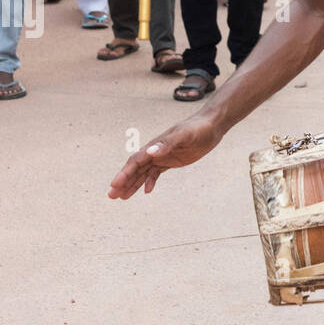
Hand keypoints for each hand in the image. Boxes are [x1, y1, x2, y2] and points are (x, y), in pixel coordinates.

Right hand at [108, 114, 223, 199]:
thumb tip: (150, 151)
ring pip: (143, 173)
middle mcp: (155, 151)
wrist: (211, 126)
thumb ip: (167, 144)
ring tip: (121, 197)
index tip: (114, 185)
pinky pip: (155, 173)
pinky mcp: (170, 161)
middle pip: (134, 169)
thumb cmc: (197, 129)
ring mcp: (162, 156)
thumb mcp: (184, 136)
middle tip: (111, 196)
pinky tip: (145, 191)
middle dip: (123, 182)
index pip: (135, 161)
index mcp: (155, 146)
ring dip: (132, 184)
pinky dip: (149, 182)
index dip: (124, 174)